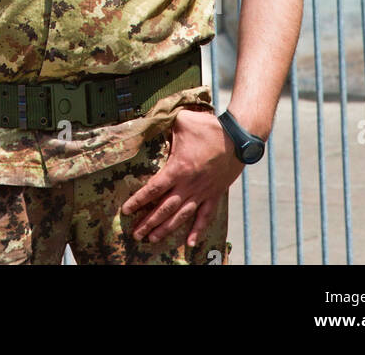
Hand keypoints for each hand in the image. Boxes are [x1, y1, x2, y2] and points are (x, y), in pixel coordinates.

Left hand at [120, 108, 243, 247]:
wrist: (238, 137)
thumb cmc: (209, 127)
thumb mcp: (183, 121)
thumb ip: (166, 124)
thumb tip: (154, 121)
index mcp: (178, 168)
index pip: (153, 188)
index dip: (139, 200)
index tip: (126, 210)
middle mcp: (189, 184)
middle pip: (164, 208)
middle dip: (149, 222)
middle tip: (135, 234)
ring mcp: (202, 192)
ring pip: (181, 215)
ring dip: (166, 229)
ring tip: (153, 239)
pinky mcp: (215, 194)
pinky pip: (205, 216)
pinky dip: (198, 230)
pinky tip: (190, 243)